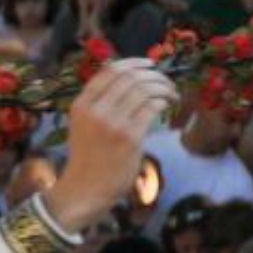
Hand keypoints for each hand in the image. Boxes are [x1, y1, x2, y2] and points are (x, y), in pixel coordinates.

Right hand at [45, 60, 178, 233]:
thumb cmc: (87, 159)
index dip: (134, 63)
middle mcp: (94, 110)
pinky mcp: (129, 137)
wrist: (84, 190)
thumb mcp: (83, 126)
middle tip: (166, 82)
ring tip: (171, 94)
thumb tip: (129, 80)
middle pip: (130, 77)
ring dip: (164, 87)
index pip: (110, 71)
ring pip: (144, 89)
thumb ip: (98, 104)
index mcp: (80, 105)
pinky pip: (152, 107)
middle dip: (154, 75)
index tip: (150, 65)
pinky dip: (164, 101)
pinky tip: (169, 105)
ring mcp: (112, 123)